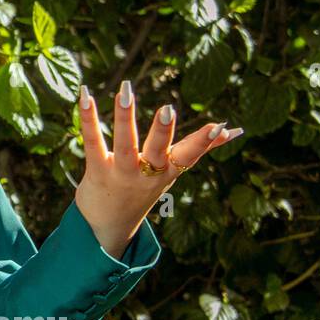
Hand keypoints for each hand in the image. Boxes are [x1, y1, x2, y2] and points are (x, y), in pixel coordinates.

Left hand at [74, 79, 241, 258]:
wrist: (109, 226)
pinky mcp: (97, 171)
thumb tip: (233, 130)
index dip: (203, 143)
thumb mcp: (172, 172)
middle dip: (163, 132)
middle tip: (168, 109)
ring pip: (124, 145)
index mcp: (167, 172)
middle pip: (157, 152)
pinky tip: (86, 97)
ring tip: (125, 92)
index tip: (220, 127)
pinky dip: (89, 119)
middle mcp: (146, 174)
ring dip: (125, 118)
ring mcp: (121, 174)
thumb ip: (199, 149)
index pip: (188, 156)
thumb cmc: (143, 189)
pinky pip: (93, 143)